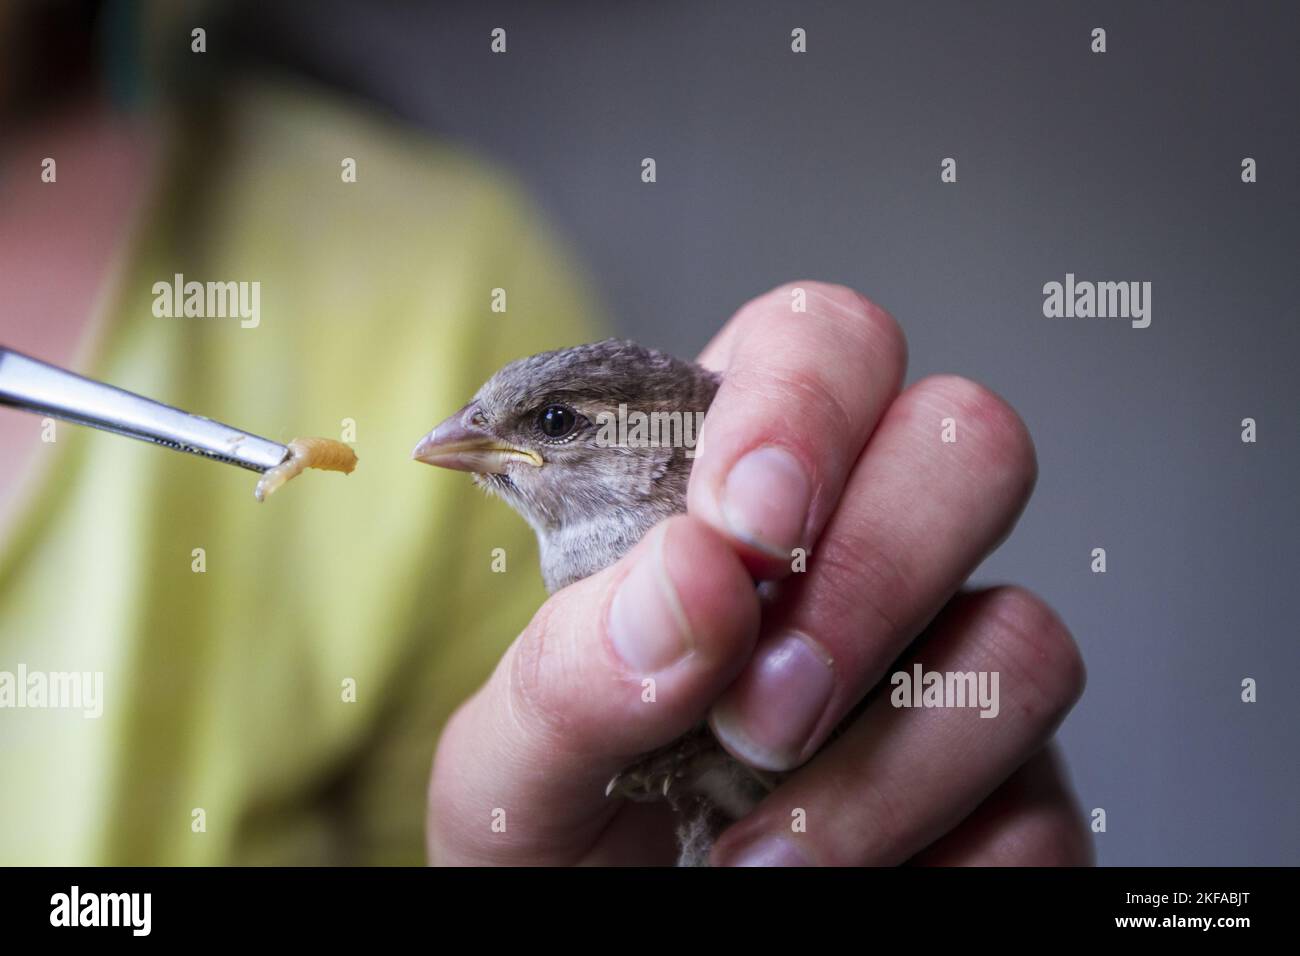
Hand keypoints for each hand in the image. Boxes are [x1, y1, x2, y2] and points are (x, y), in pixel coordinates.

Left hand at [426, 282, 1089, 864]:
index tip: (741, 529)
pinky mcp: (1010, 796)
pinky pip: (1041, 805)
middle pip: (970, 446)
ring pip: (1027, 637)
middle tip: (758, 713)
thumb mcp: (517, 757)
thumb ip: (577, 666)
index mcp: (733, 494)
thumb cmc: (553, 834)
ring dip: (890, 765)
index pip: (822, 343)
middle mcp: (866, 555)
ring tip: (759, 850)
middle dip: (870, 576)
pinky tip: (833, 888)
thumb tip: (697, 578)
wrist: (592, 940)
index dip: (805, 404)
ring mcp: (951, 670)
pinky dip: (930, 859)